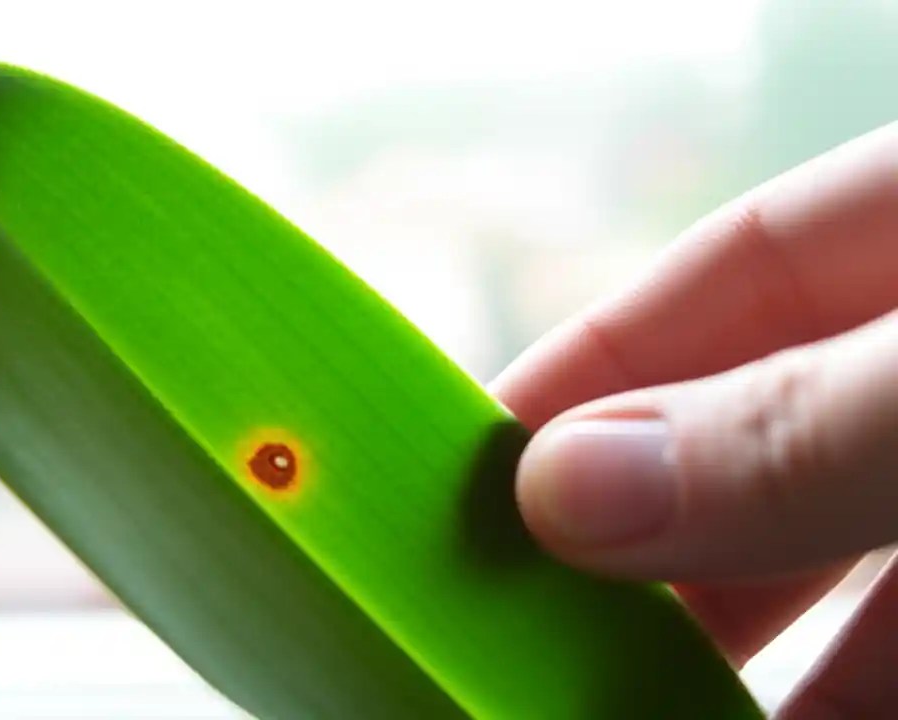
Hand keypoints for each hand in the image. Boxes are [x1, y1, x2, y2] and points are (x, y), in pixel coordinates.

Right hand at [493, 122, 897, 717]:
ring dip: (732, 668)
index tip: (475, 472)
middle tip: (531, 637)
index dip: (594, 367)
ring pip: (838, 580)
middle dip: (647, 549)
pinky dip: (838, 708)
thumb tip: (565, 486)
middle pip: (763, 447)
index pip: (732, 275)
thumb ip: (798, 426)